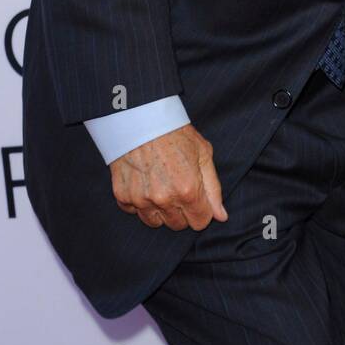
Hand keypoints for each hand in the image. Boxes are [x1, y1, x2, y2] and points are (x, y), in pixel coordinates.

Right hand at [110, 125, 227, 230]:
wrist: (141, 119)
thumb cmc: (175, 134)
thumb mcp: (203, 154)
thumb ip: (213, 189)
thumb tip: (221, 216)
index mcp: (188, 190)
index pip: (200, 222)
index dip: (201, 211)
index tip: (197, 199)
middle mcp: (164, 199)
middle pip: (178, 225)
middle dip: (182, 211)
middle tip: (178, 188)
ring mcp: (141, 200)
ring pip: (155, 223)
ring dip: (160, 210)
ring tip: (161, 186)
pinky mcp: (122, 196)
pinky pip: (134, 212)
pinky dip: (139, 202)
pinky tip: (144, 183)